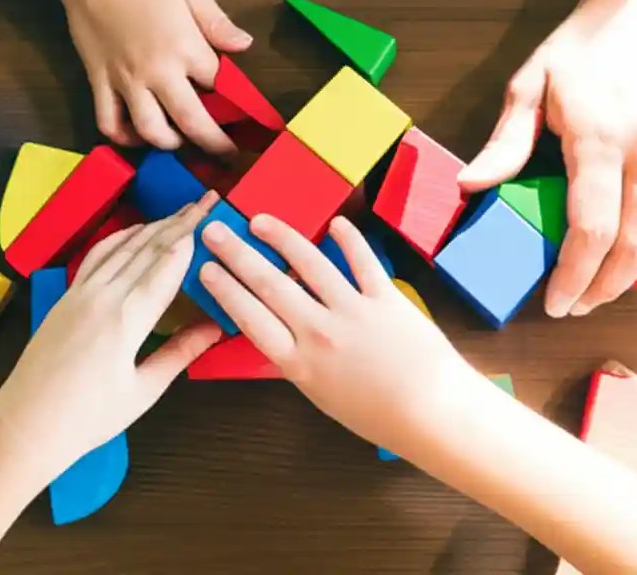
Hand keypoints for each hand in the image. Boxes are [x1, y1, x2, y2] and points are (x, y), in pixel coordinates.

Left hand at [0, 192, 222, 477]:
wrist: (25, 426)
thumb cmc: (88, 418)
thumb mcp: (144, 390)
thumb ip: (180, 352)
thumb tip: (216, 326)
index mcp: (127, 318)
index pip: (168, 265)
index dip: (194, 236)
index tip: (216, 212)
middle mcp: (103, 295)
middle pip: (148, 248)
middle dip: (180, 222)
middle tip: (208, 200)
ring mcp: (80, 293)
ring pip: (122, 247)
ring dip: (154, 225)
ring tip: (181, 211)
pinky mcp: (66, 299)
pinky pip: (97, 256)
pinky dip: (120, 239)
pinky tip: (135, 232)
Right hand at [61, 0, 251, 153]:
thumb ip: (218, 23)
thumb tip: (245, 46)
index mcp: (185, 47)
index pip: (219, 86)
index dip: (235, 101)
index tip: (245, 112)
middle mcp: (157, 71)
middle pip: (192, 122)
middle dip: (215, 144)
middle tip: (228, 154)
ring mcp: (126, 81)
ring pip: (150, 131)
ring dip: (171, 144)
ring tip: (183, 141)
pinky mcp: (99, 83)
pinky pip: (109, 123)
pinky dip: (125, 137)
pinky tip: (139, 135)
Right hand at [196, 215, 479, 453]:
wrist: (430, 412)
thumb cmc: (379, 416)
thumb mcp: (323, 396)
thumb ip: (300, 364)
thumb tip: (283, 338)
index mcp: (299, 363)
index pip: (249, 318)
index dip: (225, 290)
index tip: (206, 268)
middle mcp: (319, 333)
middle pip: (269, 284)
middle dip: (237, 254)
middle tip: (216, 231)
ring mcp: (352, 311)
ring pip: (309, 263)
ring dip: (282, 237)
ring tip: (261, 220)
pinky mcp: (385, 298)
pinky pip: (362, 260)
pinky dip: (348, 238)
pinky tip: (336, 222)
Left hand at [459, 1, 636, 316]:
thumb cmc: (582, 49)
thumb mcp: (530, 84)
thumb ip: (506, 142)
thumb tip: (472, 185)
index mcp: (600, 136)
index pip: (591, 229)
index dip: (574, 276)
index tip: (556, 303)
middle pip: (634, 246)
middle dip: (603, 288)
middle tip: (577, 305)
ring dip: (633, 273)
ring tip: (601, 287)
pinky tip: (635, 257)